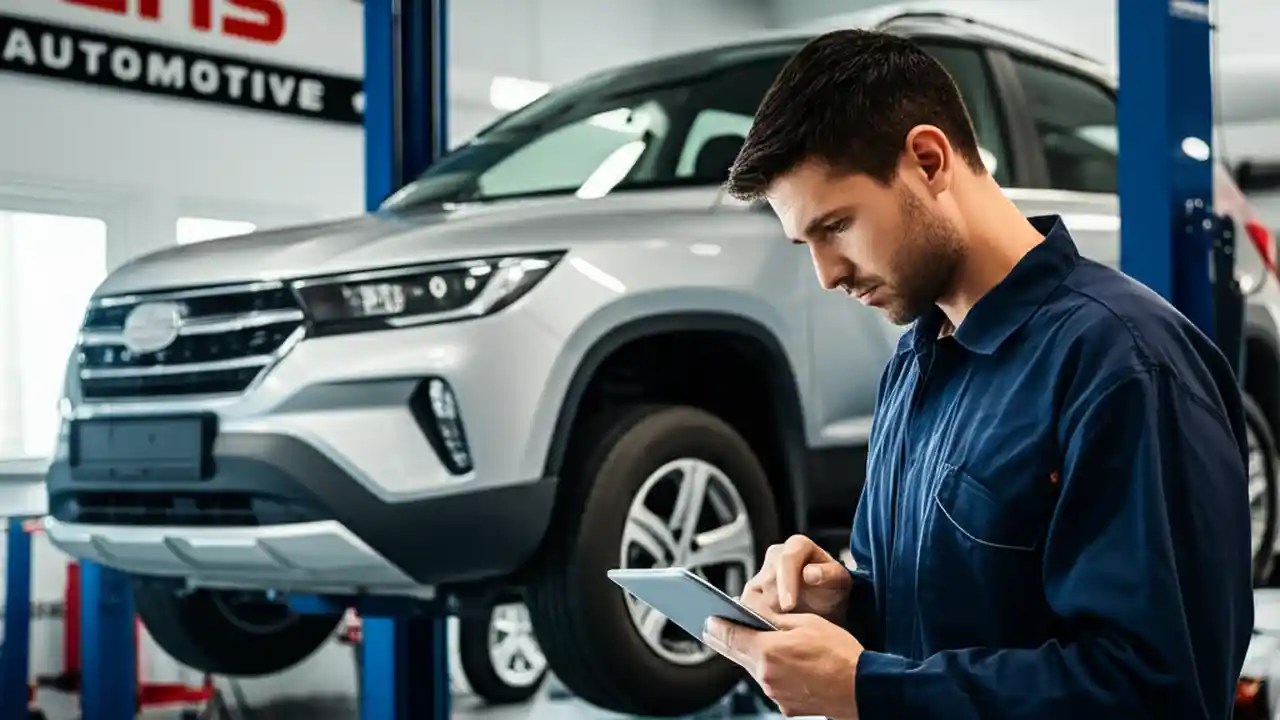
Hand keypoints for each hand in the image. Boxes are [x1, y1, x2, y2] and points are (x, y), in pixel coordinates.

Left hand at [704, 611, 863, 719]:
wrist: (862, 688)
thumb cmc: (839, 653)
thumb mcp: (807, 623)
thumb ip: (775, 620)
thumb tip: (754, 614)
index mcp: (768, 651)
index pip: (729, 636)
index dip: (715, 626)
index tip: (707, 620)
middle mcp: (766, 676)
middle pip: (737, 655)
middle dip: (727, 640)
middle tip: (713, 628)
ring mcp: (775, 694)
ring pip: (755, 669)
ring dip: (754, 656)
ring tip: (760, 642)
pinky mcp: (785, 706)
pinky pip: (772, 684)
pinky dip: (774, 672)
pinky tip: (787, 664)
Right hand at [741, 534, 851, 624]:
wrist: (826, 604)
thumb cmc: (832, 588)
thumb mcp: (839, 580)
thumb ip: (828, 574)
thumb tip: (810, 574)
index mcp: (797, 545)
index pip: (786, 560)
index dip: (786, 583)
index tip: (789, 605)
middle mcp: (776, 556)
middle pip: (767, 580)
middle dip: (774, 605)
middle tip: (783, 626)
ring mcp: (762, 573)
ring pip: (753, 595)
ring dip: (764, 615)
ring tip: (778, 631)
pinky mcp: (753, 592)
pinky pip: (747, 607)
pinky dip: (756, 621)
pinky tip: (768, 632)